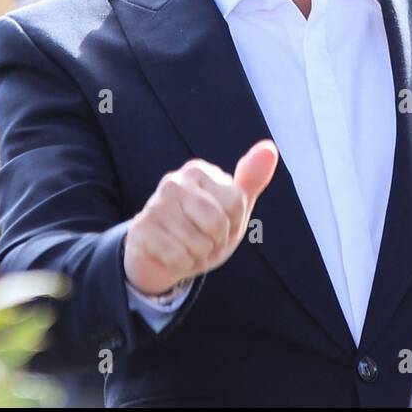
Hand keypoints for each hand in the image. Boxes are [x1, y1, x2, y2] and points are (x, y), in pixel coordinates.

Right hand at [123, 140, 277, 295]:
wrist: (161, 258)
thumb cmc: (202, 230)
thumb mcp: (233, 208)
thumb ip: (251, 179)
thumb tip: (269, 147)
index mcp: (199, 172)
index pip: (237, 202)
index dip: (233, 224)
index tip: (220, 225)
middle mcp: (174, 181)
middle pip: (217, 222)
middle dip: (216, 242)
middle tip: (203, 240)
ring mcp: (155, 204)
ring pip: (198, 242)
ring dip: (198, 255)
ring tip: (187, 247)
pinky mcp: (141, 229)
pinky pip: (178, 256)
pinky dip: (181, 264)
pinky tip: (172, 256)